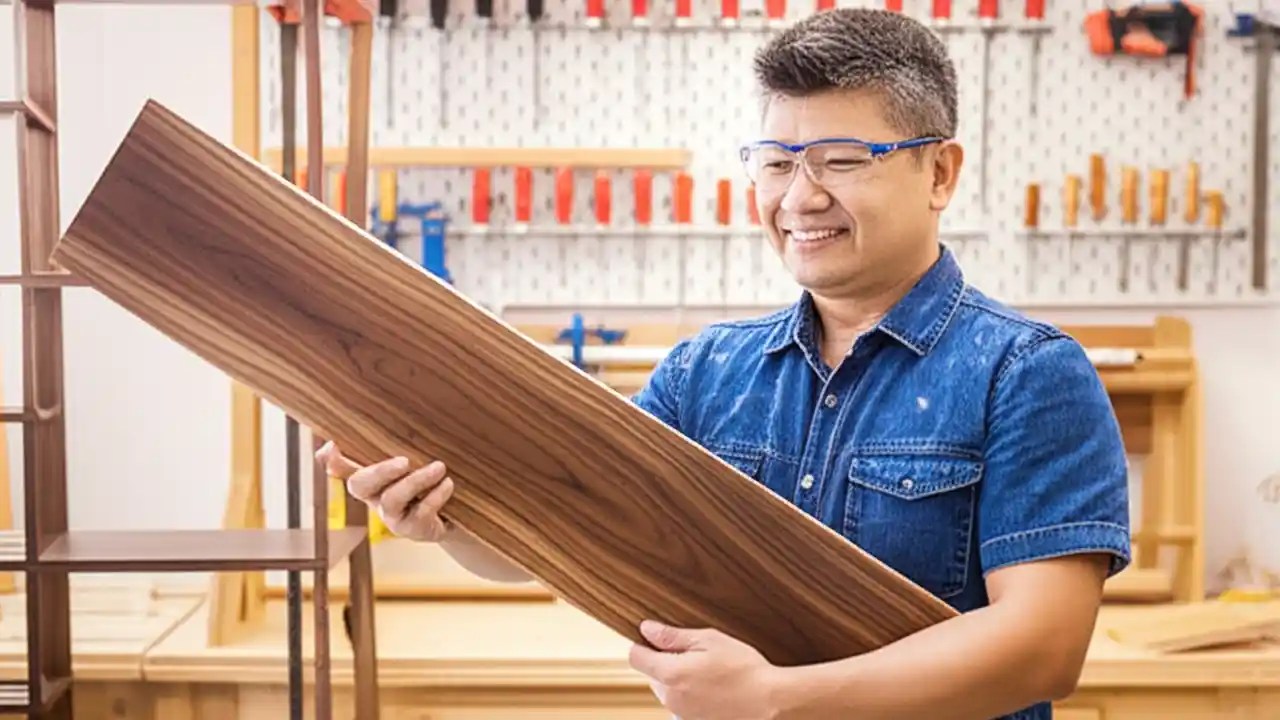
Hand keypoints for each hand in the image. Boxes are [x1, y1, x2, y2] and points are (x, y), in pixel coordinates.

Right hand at [315, 441, 455, 542]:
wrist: (452, 518)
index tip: (331, 445)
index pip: (342, 470)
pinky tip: (448, 484)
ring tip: (439, 467)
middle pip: (361, 486)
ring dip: (416, 481)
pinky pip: (420, 513)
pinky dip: (436, 496)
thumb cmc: (424, 487)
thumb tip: (357, 435)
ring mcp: (392, 517)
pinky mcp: (413, 529)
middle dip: (380, 471)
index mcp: (371, 481)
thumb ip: (391, 451)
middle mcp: (375, 499)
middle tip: (405, 460)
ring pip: (392, 499)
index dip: (333, 462)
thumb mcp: (410, 468)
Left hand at [628, 620, 784, 719]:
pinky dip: (692, 694)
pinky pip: (682, 703)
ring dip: (680, 678)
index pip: (635, 657)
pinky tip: (714, 687)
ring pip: (668, 689)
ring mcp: (682, 714)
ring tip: (710, 671)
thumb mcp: (709, 641)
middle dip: (666, 662)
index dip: (644, 644)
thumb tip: (647, 629)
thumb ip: (672, 636)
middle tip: (696, 653)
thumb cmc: (744, 670)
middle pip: (652, 674)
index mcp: (670, 675)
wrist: (771, 703)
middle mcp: (670, 699)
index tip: (658, 638)